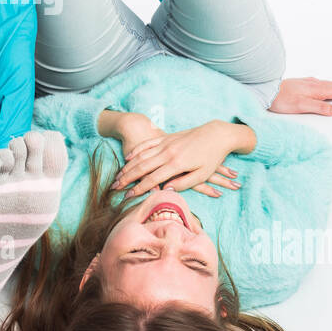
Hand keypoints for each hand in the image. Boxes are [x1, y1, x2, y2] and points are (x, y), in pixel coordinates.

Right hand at [108, 121, 241, 199]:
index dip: (139, 188)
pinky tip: (128, 158)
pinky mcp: (167, 137)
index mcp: (177, 163)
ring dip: (128, 166)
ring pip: (142, 155)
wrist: (216, 134)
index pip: (153, 179)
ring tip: (118, 175)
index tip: (128, 196)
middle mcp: (168, 152)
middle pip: (142, 167)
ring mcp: (166, 143)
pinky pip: (147, 144)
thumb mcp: (202, 174)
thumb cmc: (212, 157)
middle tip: (115, 187)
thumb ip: (184, 184)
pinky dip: (136, 151)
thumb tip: (166, 191)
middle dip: (127, 178)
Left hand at [268, 77, 331, 115]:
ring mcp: (307, 83)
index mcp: (316, 89)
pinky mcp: (302, 83)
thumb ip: (319, 108)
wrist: (266, 90)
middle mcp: (313, 84)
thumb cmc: (281, 99)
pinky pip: (322, 83)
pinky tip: (327, 86)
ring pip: (329, 83)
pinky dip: (330, 85)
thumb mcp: (301, 106)